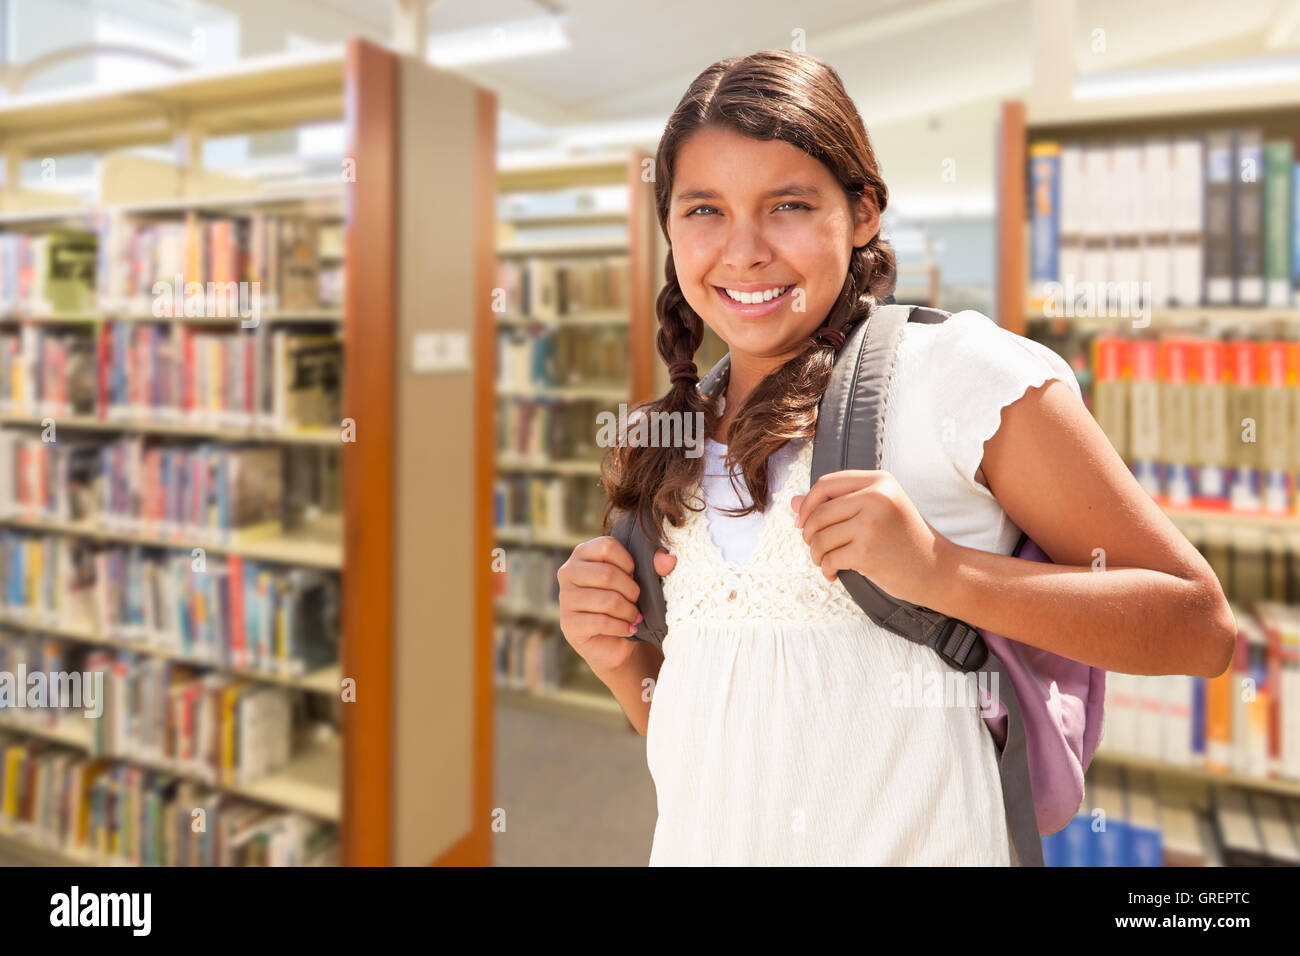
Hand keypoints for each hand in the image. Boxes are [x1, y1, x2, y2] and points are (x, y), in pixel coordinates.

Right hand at [557, 536, 676, 671]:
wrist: (615, 640)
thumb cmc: (626, 601)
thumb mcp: (641, 579)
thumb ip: (655, 565)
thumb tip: (668, 560)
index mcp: (583, 553)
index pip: (607, 546)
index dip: (628, 562)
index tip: (634, 576)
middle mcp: (568, 572)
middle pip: (606, 574)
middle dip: (631, 591)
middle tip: (637, 600)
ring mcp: (565, 599)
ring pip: (607, 600)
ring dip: (628, 611)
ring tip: (634, 616)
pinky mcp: (569, 624)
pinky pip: (601, 622)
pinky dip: (622, 627)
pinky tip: (628, 628)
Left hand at [791, 470, 951, 607]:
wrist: (936, 569)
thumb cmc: (904, 539)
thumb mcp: (875, 512)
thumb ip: (836, 504)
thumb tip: (793, 502)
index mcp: (879, 481)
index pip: (825, 484)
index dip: (808, 504)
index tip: (801, 521)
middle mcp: (876, 497)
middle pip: (818, 513)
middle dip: (808, 534)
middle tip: (816, 547)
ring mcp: (871, 524)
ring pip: (819, 537)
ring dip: (816, 554)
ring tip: (826, 561)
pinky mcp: (867, 552)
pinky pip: (828, 559)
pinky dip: (826, 569)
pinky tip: (834, 573)